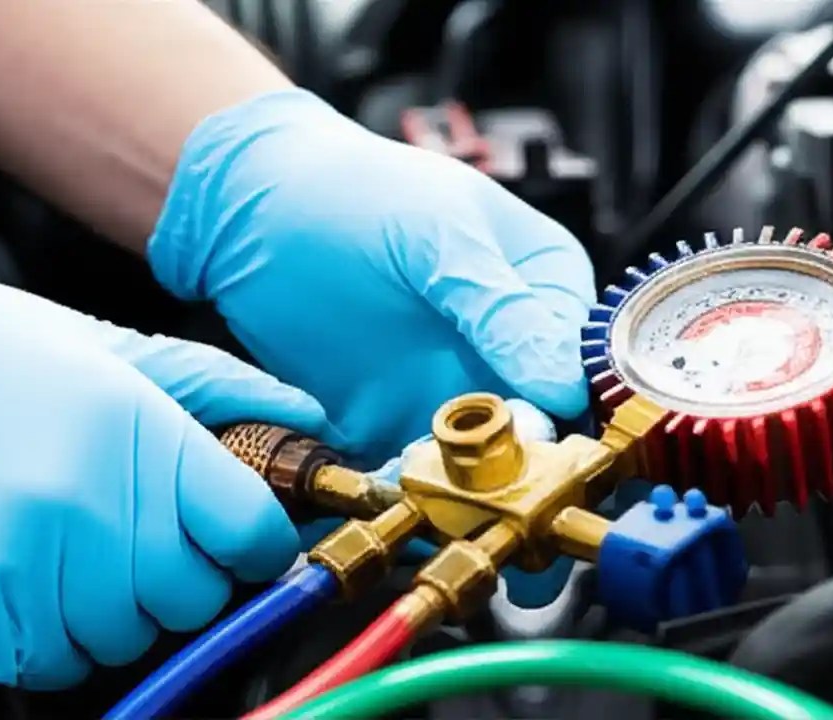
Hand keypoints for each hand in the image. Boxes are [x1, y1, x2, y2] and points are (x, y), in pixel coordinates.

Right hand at [0, 273, 324, 688]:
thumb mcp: (106, 348)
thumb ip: (216, 385)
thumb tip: (305, 418)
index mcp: (132, 427)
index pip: (251, 531)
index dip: (258, 541)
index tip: (244, 538)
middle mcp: (81, 499)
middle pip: (195, 596)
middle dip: (184, 576)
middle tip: (141, 534)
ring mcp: (19, 560)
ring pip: (126, 637)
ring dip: (116, 610)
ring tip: (74, 548)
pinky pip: (51, 663)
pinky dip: (52, 638)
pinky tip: (30, 577)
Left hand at [147, 90, 594, 463]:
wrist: (251, 204)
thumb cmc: (357, 191)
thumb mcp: (442, 233)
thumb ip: (502, 310)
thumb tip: (564, 384)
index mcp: (545, 293)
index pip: (582, 370)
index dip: (567, 412)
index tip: (538, 442)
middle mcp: (507, 351)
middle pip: (541, 432)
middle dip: (518, 468)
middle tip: (487, 482)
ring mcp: (450, 392)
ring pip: (480, 469)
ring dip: (463, 491)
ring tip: (430, 488)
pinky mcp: (391, 426)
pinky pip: (410, 476)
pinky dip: (403, 492)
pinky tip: (387, 491)